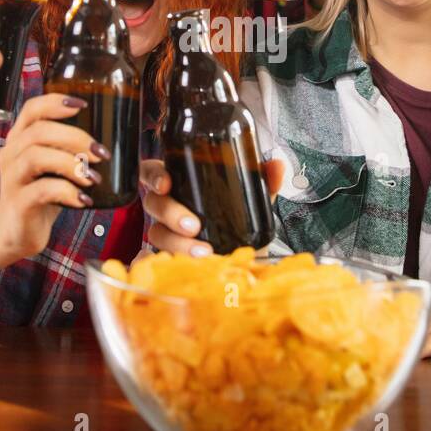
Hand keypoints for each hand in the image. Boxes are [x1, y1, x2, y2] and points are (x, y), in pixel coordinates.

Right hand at [0, 93, 105, 258]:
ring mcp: (11, 179)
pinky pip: (41, 191)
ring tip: (93, 177)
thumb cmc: (41, 192)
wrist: (16, 231)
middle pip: (39, 131)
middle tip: (100, 154)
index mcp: (20, 138)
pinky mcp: (18, 204)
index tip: (83, 105)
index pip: (32, 109)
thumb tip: (115, 137)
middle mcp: (11, 154)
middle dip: (75, 138)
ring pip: (36, 157)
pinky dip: (67, 192)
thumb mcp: (53, 165)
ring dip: (72, 164)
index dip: (56, 102)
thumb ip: (69, 148)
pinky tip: (83, 199)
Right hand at [140, 158, 285, 255]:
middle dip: (171, 214)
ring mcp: (167, 233)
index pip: (153, 172)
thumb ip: (263, 181)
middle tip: (193, 225)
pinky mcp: (171, 256)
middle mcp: (169, 207)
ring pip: (157, 233)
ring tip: (203, 252)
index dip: (154, 175)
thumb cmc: (238, 223)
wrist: (244, 260)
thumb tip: (278, 165)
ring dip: (177, 243)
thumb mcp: (250, 202)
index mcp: (182, 185)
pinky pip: (163, 259)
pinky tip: (197, 265)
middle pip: (153, 203)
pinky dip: (179, 260)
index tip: (166, 184)